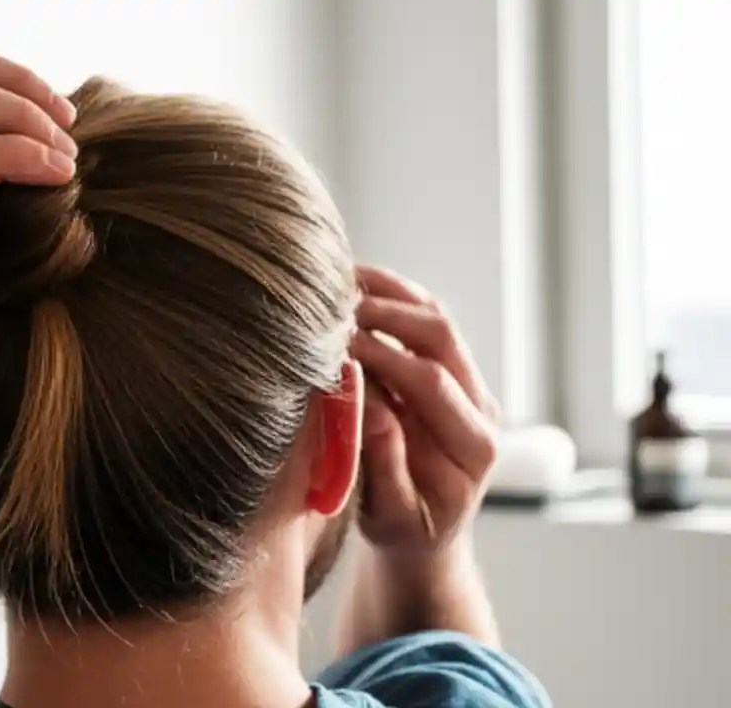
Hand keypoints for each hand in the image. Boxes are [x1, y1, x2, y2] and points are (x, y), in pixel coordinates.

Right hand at [350, 266, 501, 560]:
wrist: (425, 534)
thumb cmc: (403, 532)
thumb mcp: (389, 517)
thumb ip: (385, 467)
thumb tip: (369, 410)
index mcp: (474, 447)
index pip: (432, 382)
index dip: (383, 356)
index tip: (336, 346)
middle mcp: (481, 408)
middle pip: (441, 337)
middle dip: (386, 314)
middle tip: (333, 306)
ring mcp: (468, 385)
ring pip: (435, 319)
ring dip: (388, 295)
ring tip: (340, 280)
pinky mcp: (448, 372)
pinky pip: (423, 321)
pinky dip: (390, 298)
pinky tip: (352, 285)